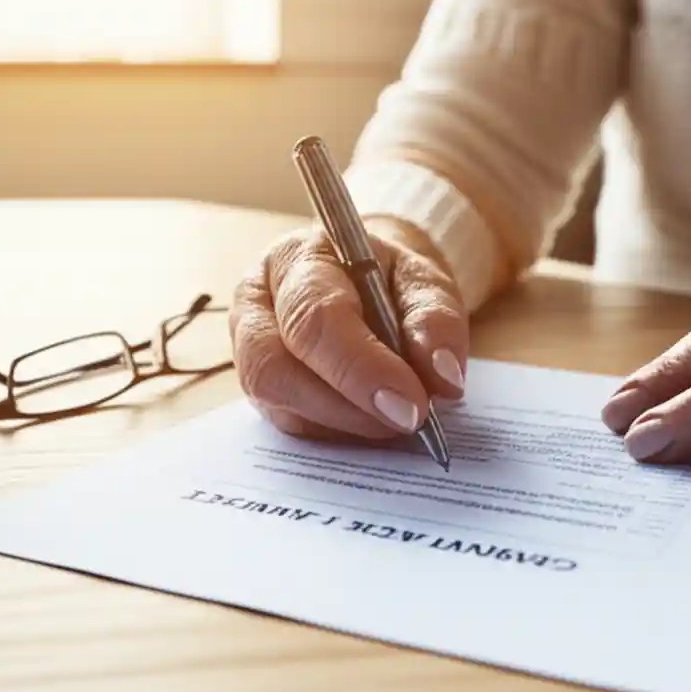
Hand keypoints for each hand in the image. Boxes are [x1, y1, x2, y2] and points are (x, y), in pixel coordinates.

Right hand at [229, 218, 467, 439]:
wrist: (364, 281)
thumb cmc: (388, 279)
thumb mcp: (424, 282)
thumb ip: (434, 320)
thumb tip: (443, 377)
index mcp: (298, 259)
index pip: (315, 317)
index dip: (361, 368)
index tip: (412, 406)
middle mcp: (257, 302)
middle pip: (275, 367)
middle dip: (346, 405)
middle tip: (407, 422)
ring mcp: (247, 349)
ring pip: (277, 402)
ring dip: (342, 422)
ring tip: (394, 418)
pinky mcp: (258, 389)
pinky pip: (287, 423)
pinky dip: (334, 432)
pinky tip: (370, 422)